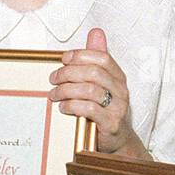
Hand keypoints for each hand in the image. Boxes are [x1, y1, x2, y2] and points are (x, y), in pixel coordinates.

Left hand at [49, 28, 145, 156]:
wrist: (117, 141)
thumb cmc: (106, 110)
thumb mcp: (102, 83)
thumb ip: (96, 59)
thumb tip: (96, 32)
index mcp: (118, 77)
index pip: (102, 57)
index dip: (80, 55)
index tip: (63, 59)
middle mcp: (121, 90)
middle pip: (93, 72)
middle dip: (68, 73)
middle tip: (53, 78)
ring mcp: (118, 107)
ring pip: (89, 90)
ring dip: (66, 90)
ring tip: (54, 94)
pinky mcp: (111, 124)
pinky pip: (89, 110)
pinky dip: (72, 106)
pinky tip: (63, 107)